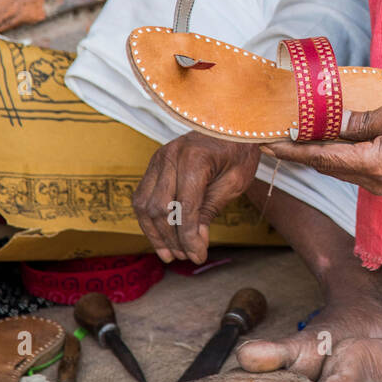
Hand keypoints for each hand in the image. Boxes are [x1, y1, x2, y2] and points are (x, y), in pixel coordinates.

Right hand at [133, 131, 261, 263]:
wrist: (232, 124)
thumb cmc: (239, 151)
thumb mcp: (234, 182)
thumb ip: (211, 210)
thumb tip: (196, 242)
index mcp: (194, 158)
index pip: (184, 208)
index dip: (188, 238)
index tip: (198, 256)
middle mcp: (170, 156)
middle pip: (160, 209)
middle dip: (171, 239)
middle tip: (186, 257)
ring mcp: (158, 158)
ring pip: (144, 205)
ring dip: (155, 233)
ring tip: (171, 253)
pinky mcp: (154, 163)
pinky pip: (143, 196)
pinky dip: (149, 219)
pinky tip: (161, 236)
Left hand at [259, 96, 381, 195]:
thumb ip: (361, 120)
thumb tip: (333, 122)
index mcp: (373, 164)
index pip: (321, 158)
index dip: (291, 151)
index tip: (266, 144)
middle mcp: (373, 181)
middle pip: (326, 166)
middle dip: (299, 151)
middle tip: (274, 136)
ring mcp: (381, 184)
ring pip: (339, 168)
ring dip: (317, 153)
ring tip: (295, 135)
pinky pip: (354, 168)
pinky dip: (336, 155)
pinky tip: (327, 140)